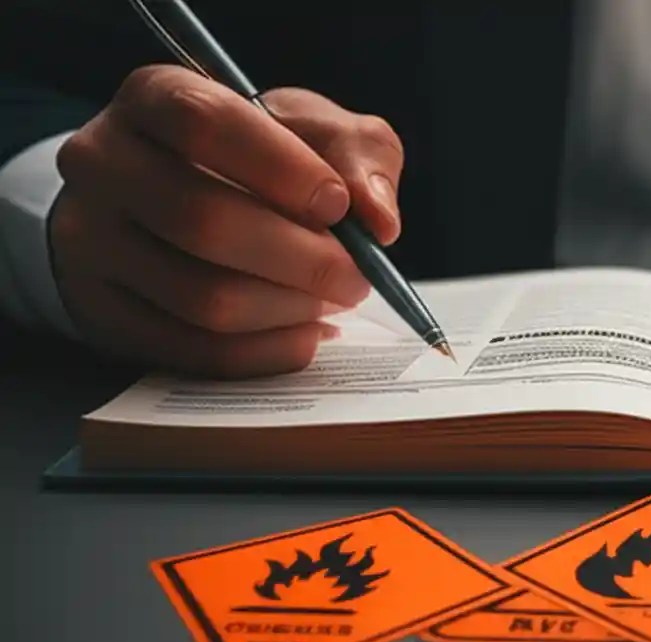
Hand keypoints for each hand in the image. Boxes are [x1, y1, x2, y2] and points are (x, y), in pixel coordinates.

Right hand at [52, 65, 404, 376]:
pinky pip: (197, 352)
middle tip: (357, 275)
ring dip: (291, 309)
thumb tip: (379, 219)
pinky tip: (305, 333)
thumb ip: (357, 154)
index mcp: (153, 98)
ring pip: (204, 297)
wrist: (168, 204)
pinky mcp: (103, 312)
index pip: (205, 122)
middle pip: (204, 220)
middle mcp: (102, 163)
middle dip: (303, 258)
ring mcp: (89, 242)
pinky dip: (269, 352)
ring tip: (332, 300)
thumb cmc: (254, 159)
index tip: (338, 204)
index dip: (281, 167)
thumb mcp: (310, 130)